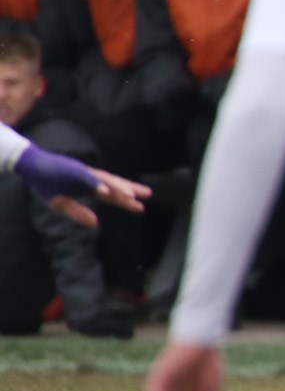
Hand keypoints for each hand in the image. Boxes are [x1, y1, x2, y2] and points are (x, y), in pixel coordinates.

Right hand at [16, 145, 151, 226]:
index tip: (140, 207)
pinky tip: (107, 190)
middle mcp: (89, 178)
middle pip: (114, 185)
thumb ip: (78, 213)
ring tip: (133, 195)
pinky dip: (97, 183)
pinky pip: (86, 178)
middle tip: (148, 195)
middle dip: (130, 190)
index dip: (125, 201)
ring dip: (118, 187)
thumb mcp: (61, 204)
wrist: (30, 166)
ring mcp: (81, 172)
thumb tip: (94, 223)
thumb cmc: (46, 183)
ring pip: (105, 180)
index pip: (111, 195)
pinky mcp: (71, 170)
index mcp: (88, 186)